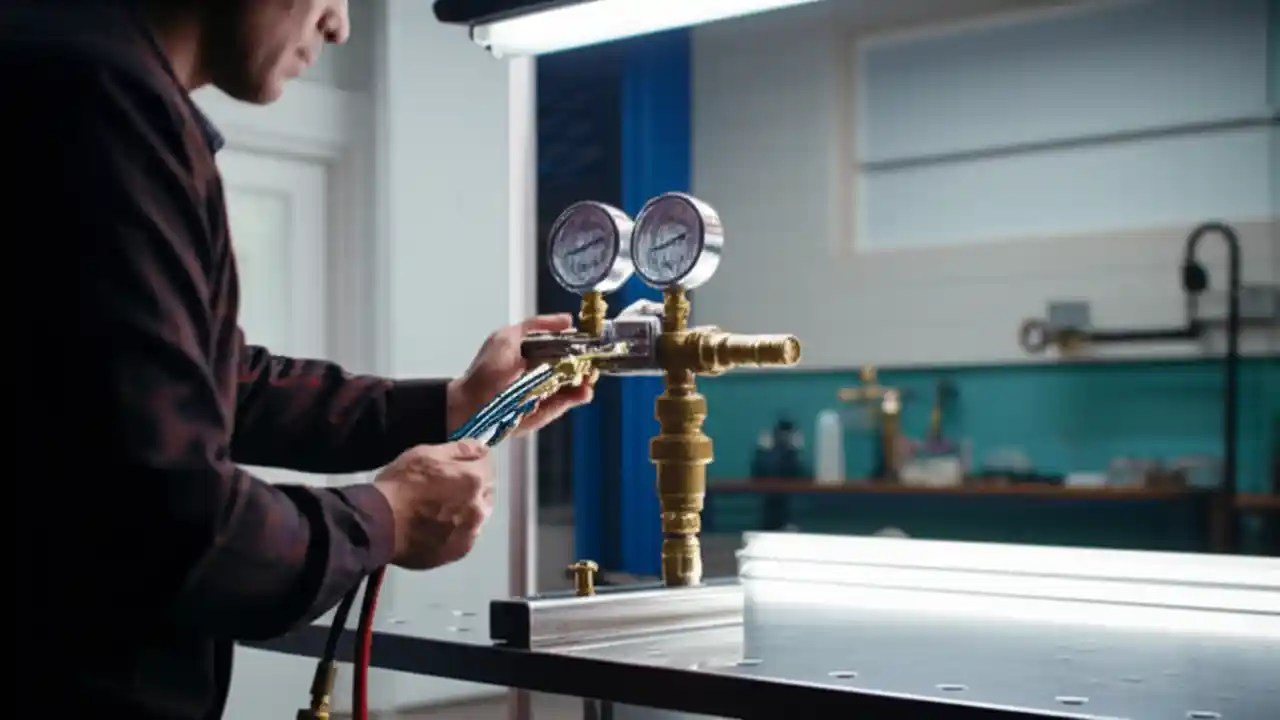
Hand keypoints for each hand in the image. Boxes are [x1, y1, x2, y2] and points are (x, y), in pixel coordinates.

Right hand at [373, 441, 493, 569]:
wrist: (380, 525)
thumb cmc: (401, 484)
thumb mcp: (426, 453)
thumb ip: (459, 449)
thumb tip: (481, 447)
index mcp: (474, 479)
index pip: (487, 462)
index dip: (473, 460)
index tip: (459, 463)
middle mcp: (479, 508)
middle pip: (486, 490)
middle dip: (474, 485)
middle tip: (449, 486)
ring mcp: (470, 532)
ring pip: (478, 515)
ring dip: (468, 509)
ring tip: (443, 509)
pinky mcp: (459, 551)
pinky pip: (465, 535)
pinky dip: (457, 529)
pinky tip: (438, 527)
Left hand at [447, 314, 595, 437]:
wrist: (470, 402)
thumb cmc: (485, 369)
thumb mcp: (508, 337)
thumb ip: (536, 325)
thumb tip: (568, 320)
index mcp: (535, 356)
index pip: (565, 350)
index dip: (578, 348)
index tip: (590, 344)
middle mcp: (542, 376)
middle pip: (573, 370)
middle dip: (585, 366)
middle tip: (592, 363)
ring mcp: (544, 396)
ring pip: (571, 389)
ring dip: (583, 383)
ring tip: (589, 377)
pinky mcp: (542, 415)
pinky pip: (562, 406)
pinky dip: (573, 399)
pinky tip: (581, 392)